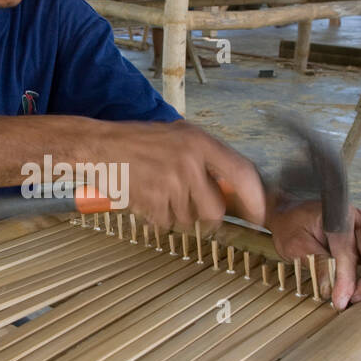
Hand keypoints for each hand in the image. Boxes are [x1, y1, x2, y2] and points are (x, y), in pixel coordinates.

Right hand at [102, 121, 266, 231]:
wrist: (101, 146)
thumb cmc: (140, 141)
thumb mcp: (180, 136)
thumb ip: (208, 158)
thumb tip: (236, 190)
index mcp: (200, 142)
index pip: (242, 173)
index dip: (255, 199)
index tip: (259, 216)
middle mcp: (189, 163)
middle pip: (215, 210)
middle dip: (207, 217)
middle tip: (194, 207)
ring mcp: (170, 183)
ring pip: (190, 220)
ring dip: (179, 215)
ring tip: (162, 193)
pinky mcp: (152, 201)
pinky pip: (167, 224)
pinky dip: (159, 218)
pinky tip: (149, 198)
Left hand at [265, 200, 360, 309]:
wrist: (290, 216)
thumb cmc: (291, 226)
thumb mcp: (294, 245)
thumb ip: (316, 264)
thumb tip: (331, 289)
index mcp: (339, 217)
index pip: (350, 252)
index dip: (347, 280)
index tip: (340, 301)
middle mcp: (359, 223)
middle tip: (351, 301)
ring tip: (354, 296)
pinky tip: (360, 289)